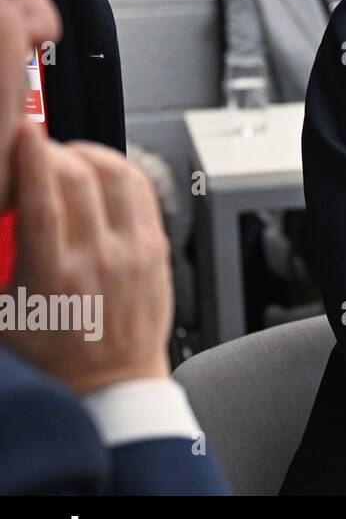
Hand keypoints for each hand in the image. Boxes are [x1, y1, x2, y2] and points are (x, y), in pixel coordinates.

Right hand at [0, 125, 173, 392]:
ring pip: (119, 174)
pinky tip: (101, 173)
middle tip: (38, 152)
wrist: (111, 385)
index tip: (23, 134)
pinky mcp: (157, 249)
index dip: (31, 155)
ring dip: (91, 154)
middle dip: (55, 150)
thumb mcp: (0, 313)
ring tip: (69, 157)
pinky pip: (143, 192)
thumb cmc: (52, 356)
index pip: (44, 195)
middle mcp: (100, 257)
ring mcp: (134, 251)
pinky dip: (120, 171)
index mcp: (53, 273)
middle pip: (80, 175)